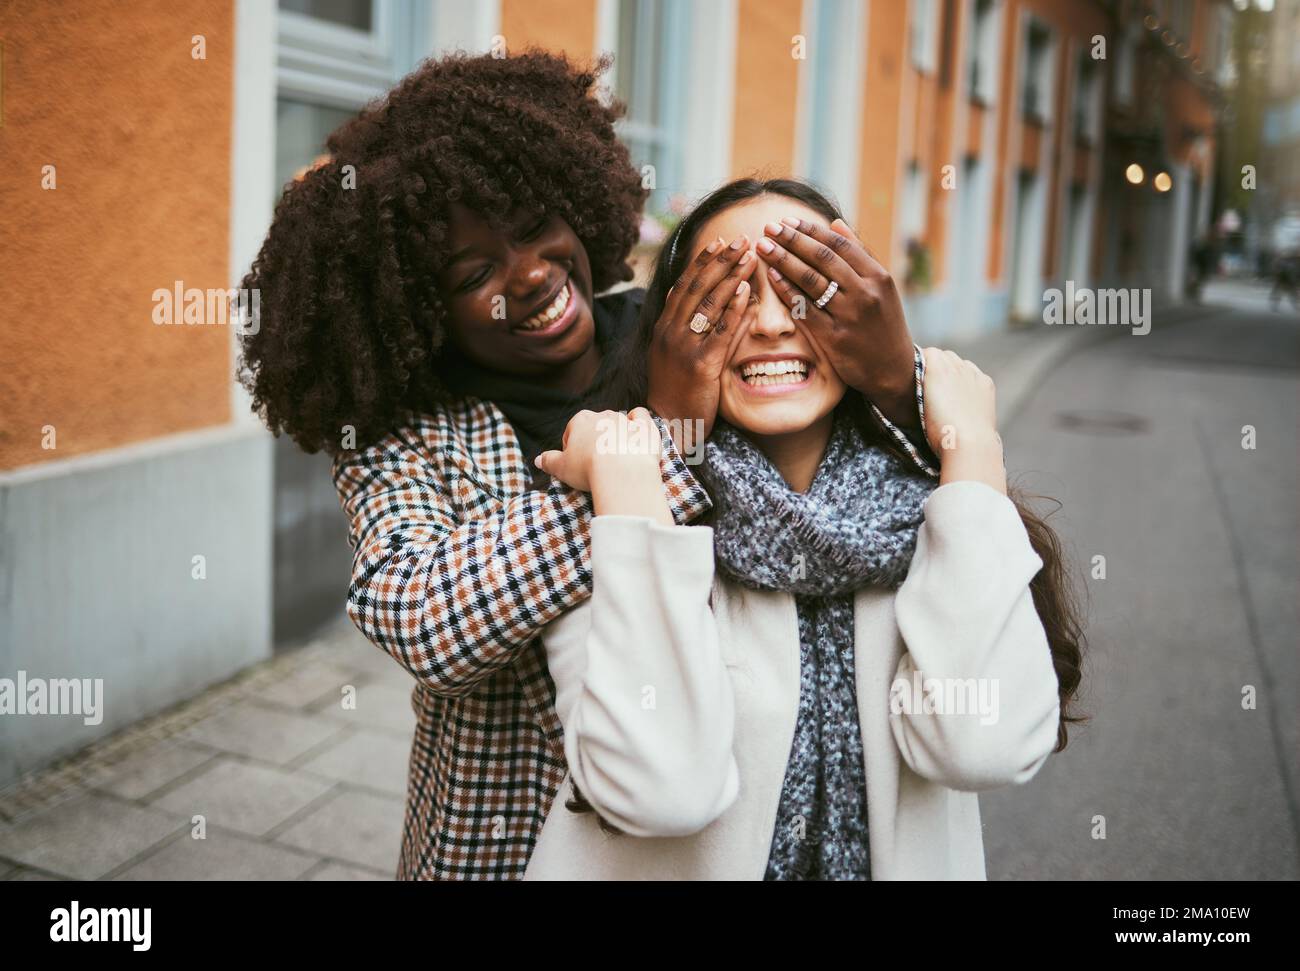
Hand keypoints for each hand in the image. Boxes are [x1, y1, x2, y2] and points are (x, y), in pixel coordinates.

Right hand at [646, 235, 757, 443]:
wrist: (668, 426)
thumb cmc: (675, 392)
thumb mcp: (671, 355)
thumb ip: (680, 327)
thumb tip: (689, 299)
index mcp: (663, 328)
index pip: (684, 285)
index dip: (702, 262)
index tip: (719, 241)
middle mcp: (669, 332)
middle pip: (697, 287)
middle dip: (720, 261)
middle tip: (741, 240)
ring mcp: (683, 348)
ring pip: (708, 304)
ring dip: (731, 276)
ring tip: (749, 256)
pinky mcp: (700, 365)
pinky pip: (719, 332)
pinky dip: (733, 310)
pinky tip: (746, 292)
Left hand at [757, 217, 917, 424]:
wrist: (893, 369)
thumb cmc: (884, 324)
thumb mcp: (881, 287)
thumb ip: (859, 254)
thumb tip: (835, 222)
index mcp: (878, 276)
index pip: (839, 245)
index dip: (811, 231)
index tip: (788, 221)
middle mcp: (865, 293)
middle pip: (822, 258)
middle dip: (792, 240)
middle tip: (769, 227)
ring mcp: (850, 315)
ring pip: (810, 280)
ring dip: (783, 260)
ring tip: (763, 247)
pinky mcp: (835, 338)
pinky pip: (804, 308)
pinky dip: (787, 290)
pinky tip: (771, 276)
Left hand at [920, 348, 1004, 493]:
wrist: (969, 443)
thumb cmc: (969, 446)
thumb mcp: (972, 428)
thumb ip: (964, 417)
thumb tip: (954, 425)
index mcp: (983, 385)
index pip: (963, 370)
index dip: (948, 379)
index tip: (935, 391)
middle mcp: (972, 372)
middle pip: (951, 359)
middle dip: (937, 370)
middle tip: (920, 387)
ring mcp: (957, 369)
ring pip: (938, 356)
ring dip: (926, 366)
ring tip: (911, 380)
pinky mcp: (940, 370)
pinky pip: (926, 355)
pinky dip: (916, 362)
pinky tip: (905, 372)